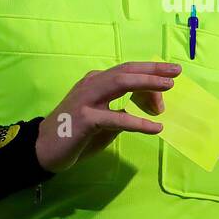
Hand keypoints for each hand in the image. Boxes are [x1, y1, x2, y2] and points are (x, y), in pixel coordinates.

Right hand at [35, 61, 180, 172]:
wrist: (42, 149)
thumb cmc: (74, 134)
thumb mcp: (104, 121)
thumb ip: (122, 112)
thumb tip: (147, 108)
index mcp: (95, 82)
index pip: (126, 71)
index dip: (150, 72)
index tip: (171, 76)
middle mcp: (91, 85)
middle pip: (125, 71)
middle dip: (152, 70)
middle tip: (176, 71)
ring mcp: (86, 100)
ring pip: (119, 83)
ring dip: (146, 83)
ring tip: (168, 87)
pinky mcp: (84, 119)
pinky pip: (115, 118)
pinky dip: (137, 122)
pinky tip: (155, 128)